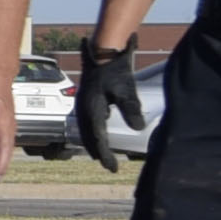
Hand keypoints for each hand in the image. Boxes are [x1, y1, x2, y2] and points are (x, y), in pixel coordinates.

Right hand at [78, 42, 143, 173]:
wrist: (104, 52)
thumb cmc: (116, 70)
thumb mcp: (127, 89)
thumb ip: (132, 109)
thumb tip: (138, 129)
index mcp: (92, 110)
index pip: (98, 139)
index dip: (106, 155)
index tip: (113, 168)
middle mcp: (83, 110)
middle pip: (89, 138)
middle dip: (99, 153)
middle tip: (110, 166)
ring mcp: (82, 105)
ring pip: (86, 131)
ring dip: (94, 144)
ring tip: (101, 155)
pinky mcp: (85, 101)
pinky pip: (86, 123)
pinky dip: (91, 134)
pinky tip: (97, 135)